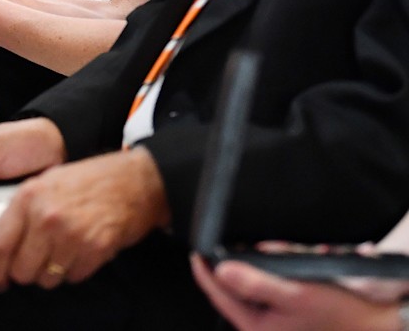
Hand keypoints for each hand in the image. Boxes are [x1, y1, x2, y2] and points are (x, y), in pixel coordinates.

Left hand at [0, 147, 169, 290]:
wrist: (136, 181)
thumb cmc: (92, 180)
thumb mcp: (46, 181)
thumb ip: (22, 208)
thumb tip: (3, 240)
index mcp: (29, 196)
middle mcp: (47, 217)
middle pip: (21, 269)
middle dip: (24, 274)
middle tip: (32, 266)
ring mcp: (71, 235)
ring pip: (46, 279)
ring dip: (50, 273)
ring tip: (60, 253)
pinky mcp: (94, 250)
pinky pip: (72, 278)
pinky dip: (73, 271)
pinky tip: (79, 251)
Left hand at [191, 256, 402, 330]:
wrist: (377, 324)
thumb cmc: (340, 316)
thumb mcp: (296, 294)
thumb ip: (256, 283)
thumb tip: (221, 270)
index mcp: (256, 325)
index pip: (218, 295)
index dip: (205, 271)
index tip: (195, 251)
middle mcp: (263, 322)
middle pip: (240, 281)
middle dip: (254, 260)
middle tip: (274, 249)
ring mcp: (277, 314)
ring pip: (262, 276)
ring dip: (279, 261)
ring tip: (303, 255)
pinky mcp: (291, 304)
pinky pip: (281, 279)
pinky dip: (293, 266)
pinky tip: (311, 258)